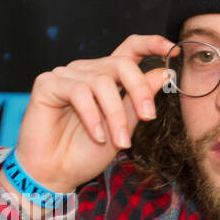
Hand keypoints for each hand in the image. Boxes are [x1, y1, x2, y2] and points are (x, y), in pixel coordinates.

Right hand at [10, 34, 174, 193]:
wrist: (55, 175)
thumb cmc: (85, 154)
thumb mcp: (122, 129)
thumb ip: (138, 102)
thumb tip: (164, 74)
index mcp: (107, 78)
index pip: (130, 49)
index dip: (151, 44)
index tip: (172, 49)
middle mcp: (86, 71)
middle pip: (121, 64)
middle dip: (139, 90)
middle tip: (149, 117)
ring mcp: (66, 75)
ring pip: (101, 82)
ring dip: (115, 115)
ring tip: (119, 142)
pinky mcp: (47, 84)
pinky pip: (78, 91)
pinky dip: (92, 116)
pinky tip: (97, 135)